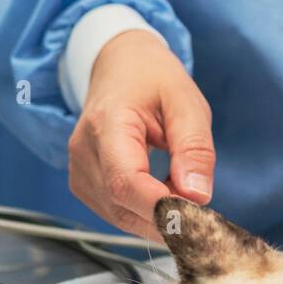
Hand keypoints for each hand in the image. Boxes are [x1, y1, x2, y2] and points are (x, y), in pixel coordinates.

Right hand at [68, 30, 214, 242]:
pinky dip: (145, 213)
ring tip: (185, 193)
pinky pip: (116, 212)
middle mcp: (84, 151)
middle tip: (204, 211)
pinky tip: (164, 193)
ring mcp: (78, 169)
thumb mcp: (186, 101)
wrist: (120, 65)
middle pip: (122, 205)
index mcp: (107, 123)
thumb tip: (198, 196)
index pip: (126, 182)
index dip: (161, 207)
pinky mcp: (83, 183)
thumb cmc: (152, 79)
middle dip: (167, 218)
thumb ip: (194, 148)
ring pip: (120, 216)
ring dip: (157, 218)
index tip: (198, 214)